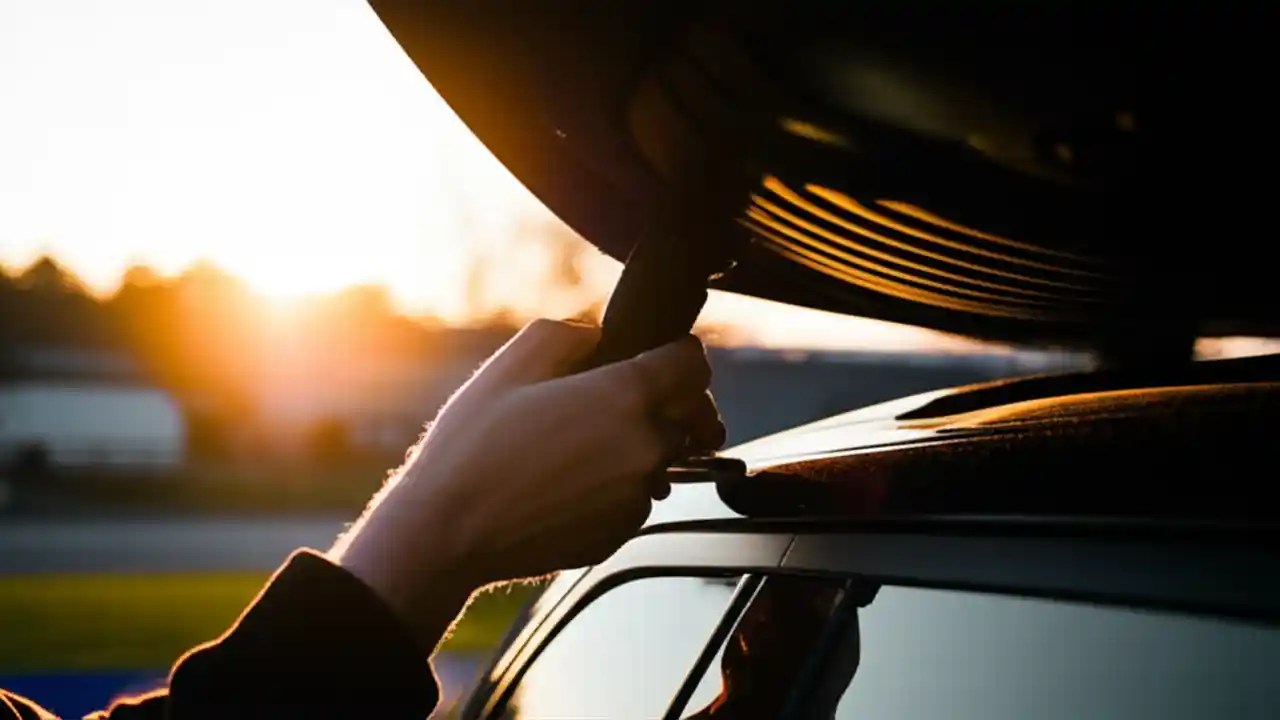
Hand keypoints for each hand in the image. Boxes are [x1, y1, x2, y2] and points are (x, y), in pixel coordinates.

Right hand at [331, 319, 722, 649]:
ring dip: (638, 448)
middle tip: (627, 402)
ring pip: (662, 459)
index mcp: (624, 397)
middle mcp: (644, 448)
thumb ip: (571, 335)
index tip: (662, 358)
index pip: (693, 366)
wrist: (448, 531)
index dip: (679, 355)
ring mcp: (636, 497)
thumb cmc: (473, 446)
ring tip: (576, 448)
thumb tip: (600, 339)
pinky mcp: (621, 533)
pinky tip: (565, 484)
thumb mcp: (513, 363)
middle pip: (690, 415)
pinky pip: (635, 498)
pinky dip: (615, 487)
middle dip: (668, 403)